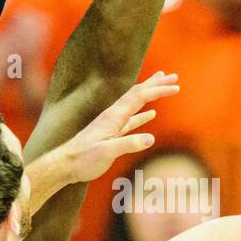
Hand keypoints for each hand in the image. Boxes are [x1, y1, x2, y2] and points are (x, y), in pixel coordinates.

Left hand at [59, 71, 179, 182]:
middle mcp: (114, 115)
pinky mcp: (113, 134)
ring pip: (136, 104)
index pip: (139, 97)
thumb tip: (151, 139)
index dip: (158, 90)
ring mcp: (113, 124)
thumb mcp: (106, 152)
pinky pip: (132, 120)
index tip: (175, 86)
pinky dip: (143, 114)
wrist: (65, 164)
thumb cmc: (83, 159)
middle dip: (156, 84)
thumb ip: (128, 144)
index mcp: (114, 116)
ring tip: (163, 85)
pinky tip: (151, 113)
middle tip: (174, 76)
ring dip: (151, 94)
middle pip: (138, 94)